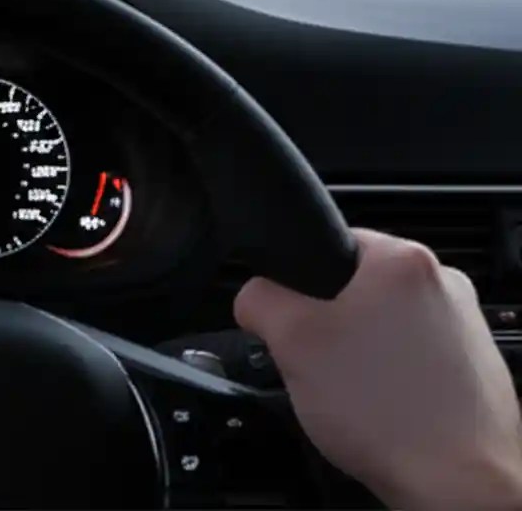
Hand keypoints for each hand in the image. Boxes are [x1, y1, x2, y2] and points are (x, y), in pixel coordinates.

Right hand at [235, 229, 521, 509]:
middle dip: (329, 327)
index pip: (328, 243)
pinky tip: (383, 409)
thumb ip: (259, 300)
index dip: (297, 286)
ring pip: (381, 328)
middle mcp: (445, 282)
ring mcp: (466, 326)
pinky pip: (411, 360)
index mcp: (402, 258)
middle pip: (354, 290)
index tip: (295, 324)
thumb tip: (253, 296)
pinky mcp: (474, 366)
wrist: (456, 482)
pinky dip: (391, 380)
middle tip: (320, 365)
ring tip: (355, 393)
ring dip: (360, 355)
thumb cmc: (387, 413)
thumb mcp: (290, 341)